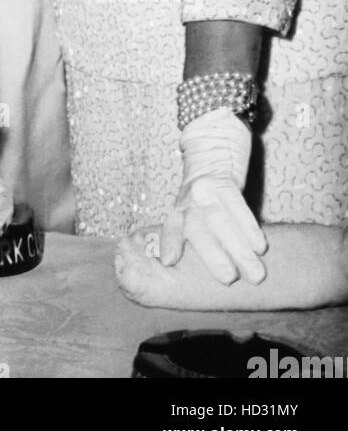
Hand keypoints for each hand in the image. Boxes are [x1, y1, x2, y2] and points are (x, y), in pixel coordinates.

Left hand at [159, 108, 267, 284]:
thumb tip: (211, 271)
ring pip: (221, 220)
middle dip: (213, 255)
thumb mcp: (192, 212)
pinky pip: (237, 205)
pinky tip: (260, 244)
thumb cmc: (206, 196)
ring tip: (255, 272)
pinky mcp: (225, 182)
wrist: (215, 151)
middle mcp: (189, 200)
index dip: (170, 243)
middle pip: (198, 229)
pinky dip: (249, 226)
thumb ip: (196, 237)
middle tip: (229, 278)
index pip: (171, 228)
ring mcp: (206, 190)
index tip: (169, 261)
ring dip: (239, 248)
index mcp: (179, 211)